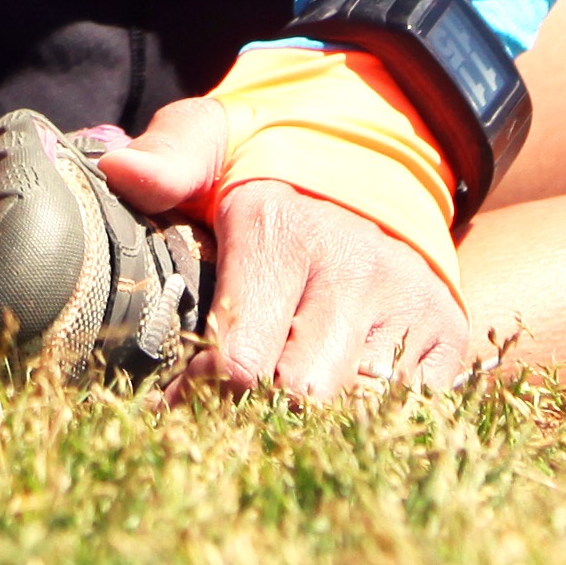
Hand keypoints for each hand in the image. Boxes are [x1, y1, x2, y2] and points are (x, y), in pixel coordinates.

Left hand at [101, 95, 480, 401]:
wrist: (384, 145)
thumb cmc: (276, 162)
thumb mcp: (216, 135)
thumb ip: (169, 154)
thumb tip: (120, 173)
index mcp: (283, 233)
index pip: (240, 358)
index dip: (200, 396)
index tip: (171, 403)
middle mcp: (353, 274)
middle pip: (300, 398)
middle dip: (255, 420)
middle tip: (220, 422)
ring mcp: (407, 308)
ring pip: (354, 413)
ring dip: (310, 429)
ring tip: (269, 423)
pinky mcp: (445, 335)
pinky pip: (406, 411)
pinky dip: (365, 423)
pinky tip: (329, 413)